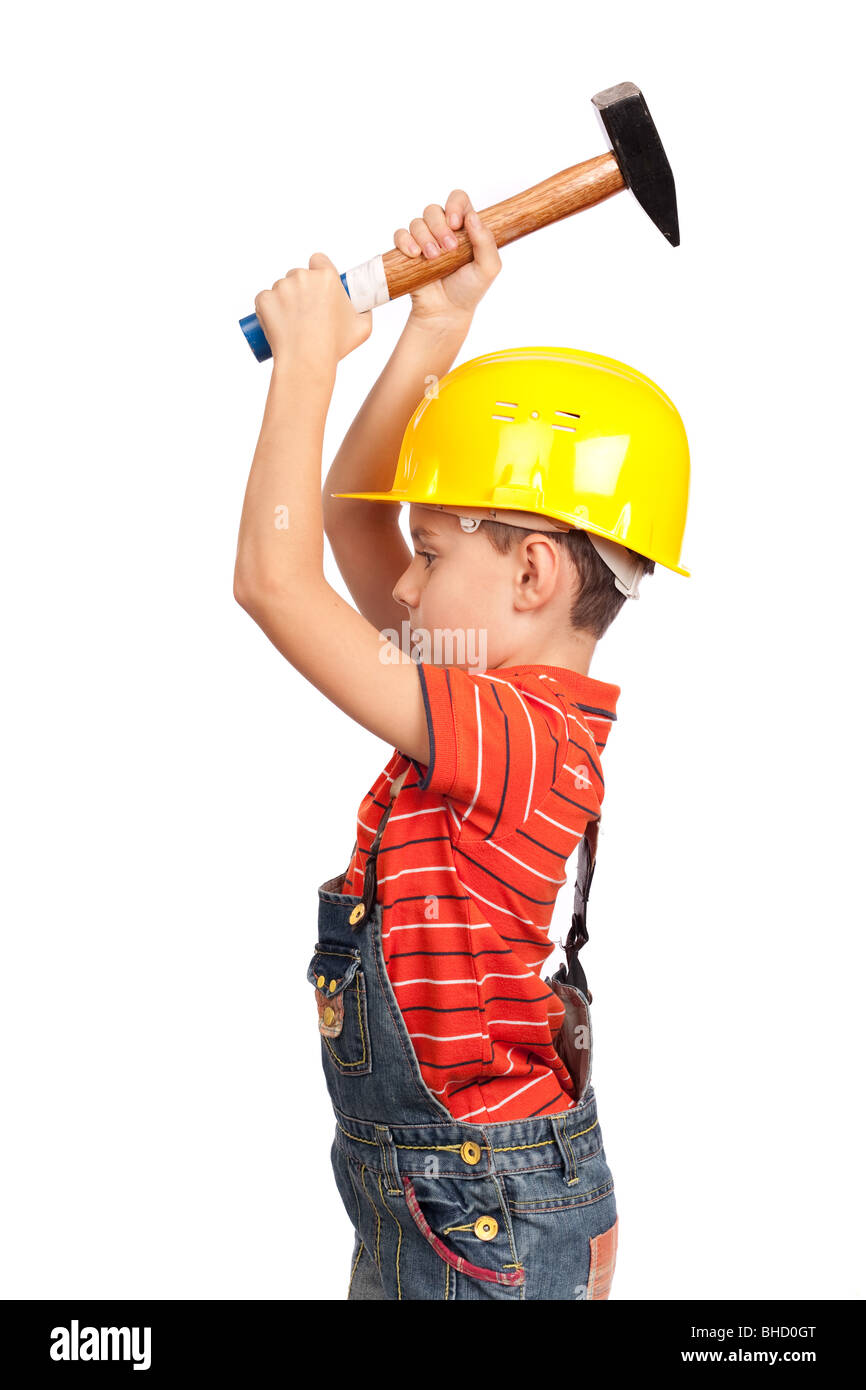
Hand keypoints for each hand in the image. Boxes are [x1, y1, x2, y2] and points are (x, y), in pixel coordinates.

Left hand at [254, 252, 371, 369]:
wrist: (305, 362)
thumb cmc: (334, 346)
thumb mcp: (362, 328)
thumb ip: (365, 312)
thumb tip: (363, 308)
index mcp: (327, 277)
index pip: (318, 260)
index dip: (317, 272)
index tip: (317, 287)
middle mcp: (302, 276)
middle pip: (298, 275)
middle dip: (300, 290)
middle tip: (305, 313)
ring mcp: (281, 287)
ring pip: (280, 288)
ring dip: (284, 300)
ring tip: (292, 325)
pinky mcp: (264, 299)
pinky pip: (264, 300)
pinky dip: (268, 310)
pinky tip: (277, 324)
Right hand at [393, 190, 501, 328]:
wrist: (447, 311)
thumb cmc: (469, 289)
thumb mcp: (488, 267)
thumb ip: (486, 242)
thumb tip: (472, 217)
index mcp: (464, 227)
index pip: (458, 200)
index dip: (455, 205)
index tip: (456, 224)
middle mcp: (443, 229)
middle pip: (434, 210)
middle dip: (440, 227)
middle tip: (449, 249)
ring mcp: (424, 239)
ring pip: (417, 222)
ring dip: (425, 237)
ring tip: (433, 257)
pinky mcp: (408, 251)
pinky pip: (400, 235)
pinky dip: (405, 241)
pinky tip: (415, 254)